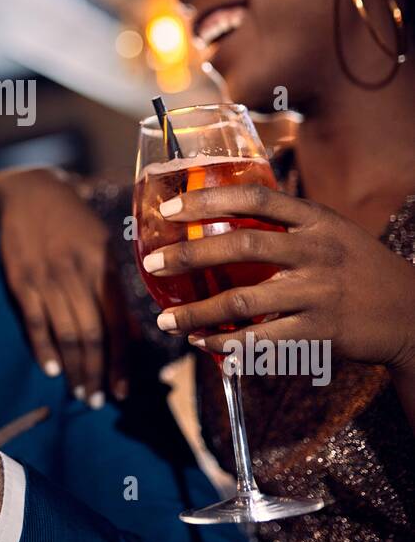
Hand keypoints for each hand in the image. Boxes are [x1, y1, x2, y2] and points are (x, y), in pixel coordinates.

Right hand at [0, 169, 116, 402]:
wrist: (29, 192)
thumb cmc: (73, 222)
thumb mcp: (102, 245)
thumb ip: (114, 288)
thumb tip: (132, 334)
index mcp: (104, 265)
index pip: (118, 322)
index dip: (121, 360)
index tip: (124, 390)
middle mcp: (78, 273)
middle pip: (91, 334)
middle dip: (96, 372)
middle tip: (98, 400)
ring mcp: (48, 277)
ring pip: (65, 333)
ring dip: (73, 369)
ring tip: (80, 392)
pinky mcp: (21, 279)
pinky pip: (35, 321)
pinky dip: (43, 348)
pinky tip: (51, 369)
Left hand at [143, 182, 414, 377]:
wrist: (411, 314)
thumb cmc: (360, 268)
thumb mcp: (334, 231)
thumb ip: (289, 222)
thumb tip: (226, 208)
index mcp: (317, 220)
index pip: (257, 197)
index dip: (210, 200)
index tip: (172, 209)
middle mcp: (317, 252)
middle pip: (242, 245)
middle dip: (190, 255)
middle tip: (152, 263)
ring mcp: (318, 293)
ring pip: (243, 301)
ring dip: (197, 313)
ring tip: (166, 321)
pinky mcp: (319, 333)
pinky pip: (261, 340)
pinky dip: (227, 344)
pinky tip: (203, 345)